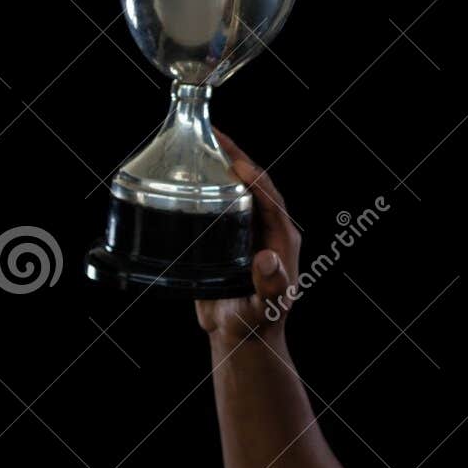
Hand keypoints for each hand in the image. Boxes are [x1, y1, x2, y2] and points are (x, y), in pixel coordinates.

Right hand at [194, 130, 301, 341]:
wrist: (240, 335)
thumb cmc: (256, 322)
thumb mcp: (265, 306)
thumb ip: (269, 284)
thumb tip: (267, 258)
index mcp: (283, 240)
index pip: (272, 199)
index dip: (256, 177)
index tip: (234, 161)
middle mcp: (267, 229)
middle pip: (253, 184)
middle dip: (235, 156)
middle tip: (210, 132)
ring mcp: (247, 230)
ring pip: (235, 189)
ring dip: (218, 164)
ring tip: (196, 141)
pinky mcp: (228, 236)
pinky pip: (218, 203)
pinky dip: (204, 184)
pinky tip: (185, 173)